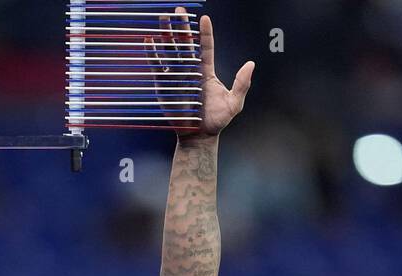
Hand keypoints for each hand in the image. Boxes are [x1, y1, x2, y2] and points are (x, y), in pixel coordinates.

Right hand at [148, 8, 253, 137]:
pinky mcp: (165, 86)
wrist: (199, 137)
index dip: (205, 33)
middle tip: (178, 10)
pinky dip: (153, 54)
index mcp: (207, 72)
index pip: (206, 47)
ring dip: (166, 35)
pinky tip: (150, 41)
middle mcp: (190, 71)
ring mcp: (177, 77)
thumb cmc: (217, 121)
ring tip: (163, 19)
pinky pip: (158, 67)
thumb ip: (242, 84)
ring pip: (170, 52)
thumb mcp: (234, 103)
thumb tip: (251, 64)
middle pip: (185, 44)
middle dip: (182, 27)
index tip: (204, 19)